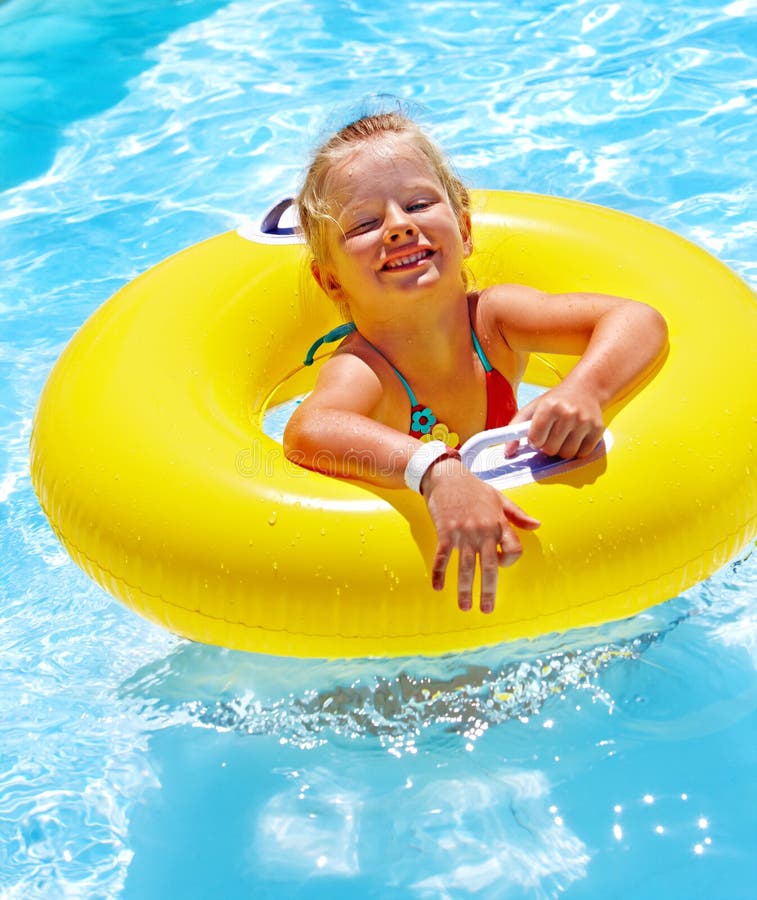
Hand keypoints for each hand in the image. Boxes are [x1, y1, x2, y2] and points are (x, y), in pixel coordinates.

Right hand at [421, 457, 539, 613]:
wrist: (447, 476)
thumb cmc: (474, 488)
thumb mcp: (500, 498)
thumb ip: (518, 515)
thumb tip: (537, 525)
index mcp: (499, 523)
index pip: (513, 550)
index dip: (510, 561)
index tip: (500, 565)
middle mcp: (483, 530)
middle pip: (490, 566)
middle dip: (489, 590)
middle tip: (487, 609)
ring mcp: (463, 532)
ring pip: (466, 566)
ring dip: (465, 589)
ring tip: (465, 606)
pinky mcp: (445, 531)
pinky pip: (443, 557)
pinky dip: (440, 573)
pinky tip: (438, 587)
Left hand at [505, 384, 604, 458]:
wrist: (586, 388)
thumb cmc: (556, 401)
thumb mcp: (533, 408)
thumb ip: (515, 428)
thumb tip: (507, 452)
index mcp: (549, 406)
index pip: (535, 439)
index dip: (534, 440)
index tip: (538, 434)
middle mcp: (568, 413)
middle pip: (550, 449)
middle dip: (548, 446)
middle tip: (551, 435)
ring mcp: (584, 421)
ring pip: (566, 454)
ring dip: (562, 449)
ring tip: (563, 436)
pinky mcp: (597, 429)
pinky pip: (582, 454)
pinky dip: (577, 450)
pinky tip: (575, 437)